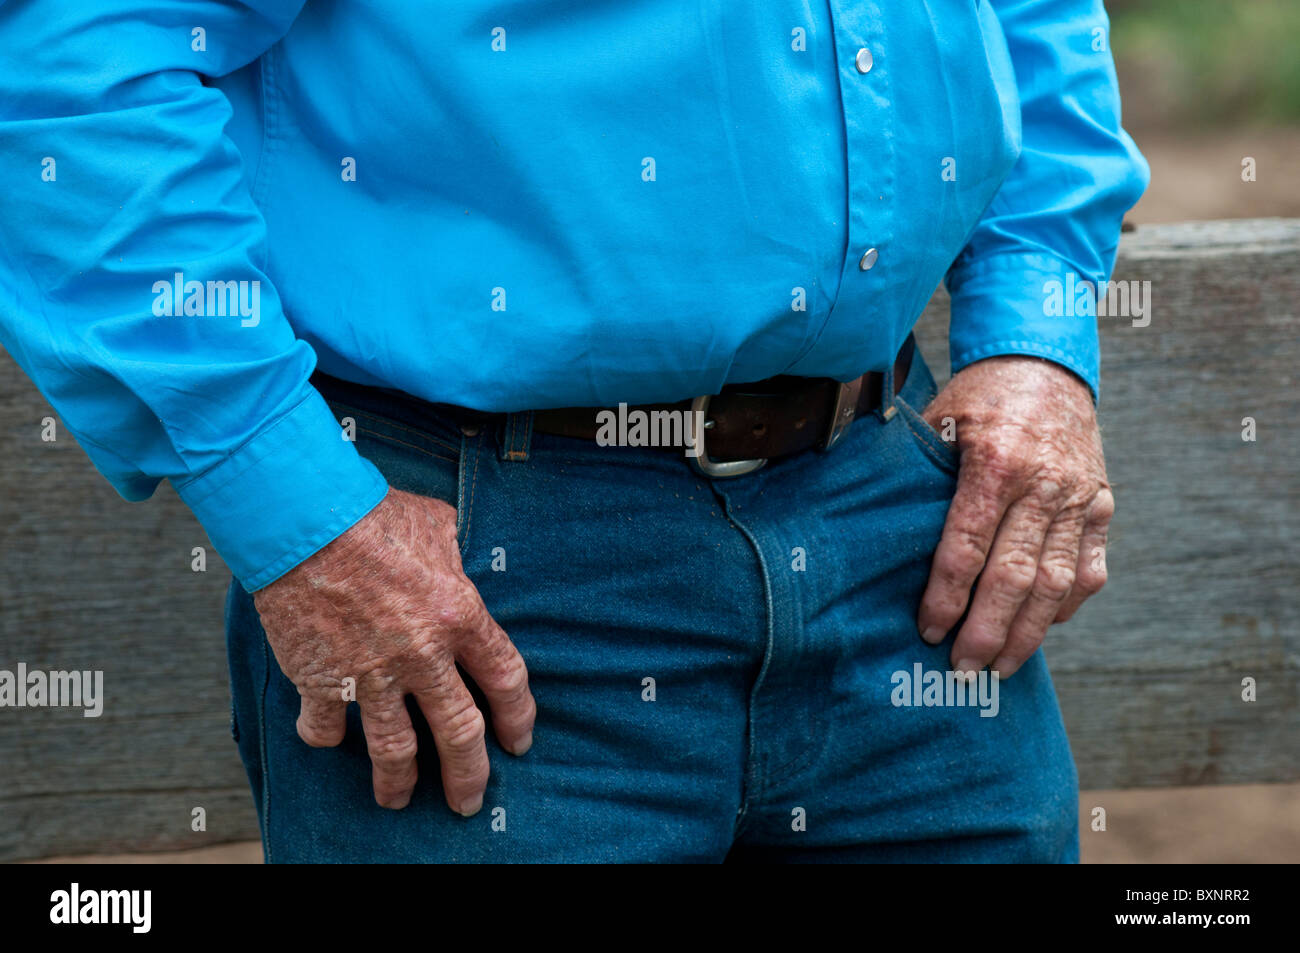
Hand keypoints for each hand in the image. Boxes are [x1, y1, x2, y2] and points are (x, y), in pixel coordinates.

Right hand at [252, 487, 535, 813]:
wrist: (304, 519)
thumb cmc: (373, 514)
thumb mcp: (437, 525)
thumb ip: (455, 555)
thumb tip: (462, 562)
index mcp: (459, 615)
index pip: (505, 679)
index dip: (517, 716)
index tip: (518, 741)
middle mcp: (421, 654)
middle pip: (459, 733)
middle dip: (469, 775)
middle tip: (470, 801)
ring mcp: (370, 674)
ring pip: (394, 749)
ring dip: (398, 782)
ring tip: (397, 801)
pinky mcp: (320, 680)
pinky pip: (325, 729)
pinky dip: (326, 739)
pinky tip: (329, 741)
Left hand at [916, 356, 1111, 678]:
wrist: (1044, 364)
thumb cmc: (978, 399)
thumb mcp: (938, 421)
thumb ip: (921, 478)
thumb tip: (880, 541)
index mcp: (997, 461)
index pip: (968, 546)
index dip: (947, 595)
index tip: (928, 631)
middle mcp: (1045, 483)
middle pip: (1015, 575)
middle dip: (987, 630)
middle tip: (963, 668)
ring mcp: (1079, 497)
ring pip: (1056, 582)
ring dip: (1028, 632)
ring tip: (1000, 666)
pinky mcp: (1101, 504)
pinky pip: (1088, 569)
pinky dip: (1066, 605)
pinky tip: (1040, 629)